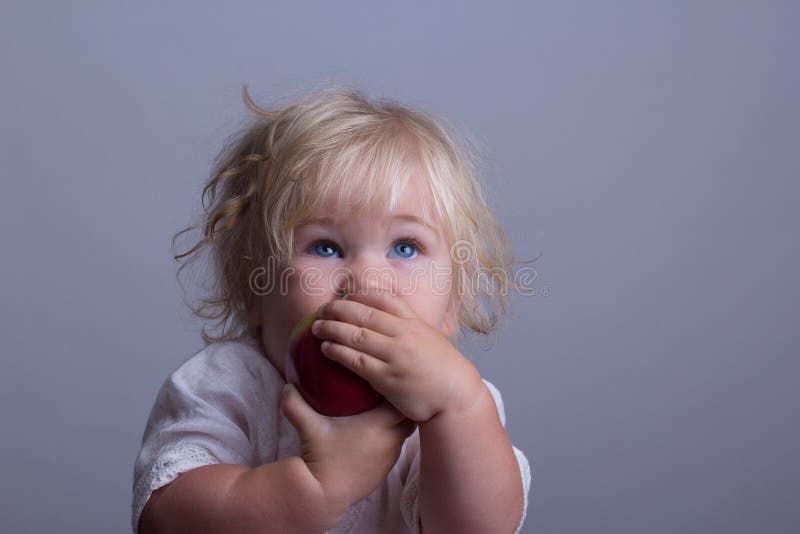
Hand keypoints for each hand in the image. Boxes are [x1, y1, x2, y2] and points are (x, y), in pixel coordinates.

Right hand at [281, 384, 415, 513]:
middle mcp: (390, 440)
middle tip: (385, 395)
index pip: (401, 400)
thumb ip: (295, 403)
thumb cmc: (320, 458)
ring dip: (397, 423)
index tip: (385, 383)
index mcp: (378, 425)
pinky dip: (390, 439)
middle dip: (401, 405)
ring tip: (383, 412)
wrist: (324, 495)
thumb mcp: (308, 427)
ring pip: (404, 433)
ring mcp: (390, 457)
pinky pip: (396, 448)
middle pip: (408, 416)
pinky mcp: (385, 470)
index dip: (396, 390)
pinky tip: (375, 435)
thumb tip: (287, 384)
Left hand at [311, 289, 484, 421]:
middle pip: (363, 313)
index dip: (360, 294)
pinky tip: (326, 349)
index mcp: (414, 322)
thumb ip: (410, 328)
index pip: (384, 298)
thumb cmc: (443, 369)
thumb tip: (388, 321)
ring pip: (355, 335)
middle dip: (338, 309)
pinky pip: (356, 361)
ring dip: (332, 328)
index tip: (345, 295)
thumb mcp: (430, 338)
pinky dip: (338, 352)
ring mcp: (395, 355)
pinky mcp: (387, 378)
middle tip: (322, 310)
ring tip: (316, 327)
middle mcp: (403, 334)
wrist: (456, 395)